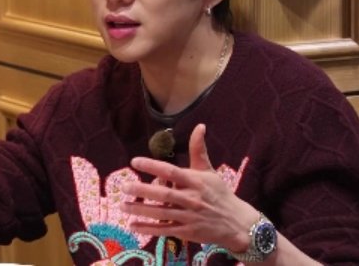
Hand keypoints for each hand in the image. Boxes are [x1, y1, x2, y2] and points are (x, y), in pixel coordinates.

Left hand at [121, 124, 259, 251]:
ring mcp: (189, 217)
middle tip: (124, 186)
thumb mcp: (210, 171)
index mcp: (196, 181)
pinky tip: (133, 225)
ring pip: (161, 213)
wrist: (237, 223)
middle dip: (142, 190)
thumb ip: (199, 150)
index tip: (135, 161)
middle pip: (164, 194)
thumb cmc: (219, 194)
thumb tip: (200, 126)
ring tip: (122, 205)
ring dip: (140, 210)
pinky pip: (164, 230)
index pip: (171, 171)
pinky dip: (148, 228)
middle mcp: (192, 199)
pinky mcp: (187, 232)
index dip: (152, 165)